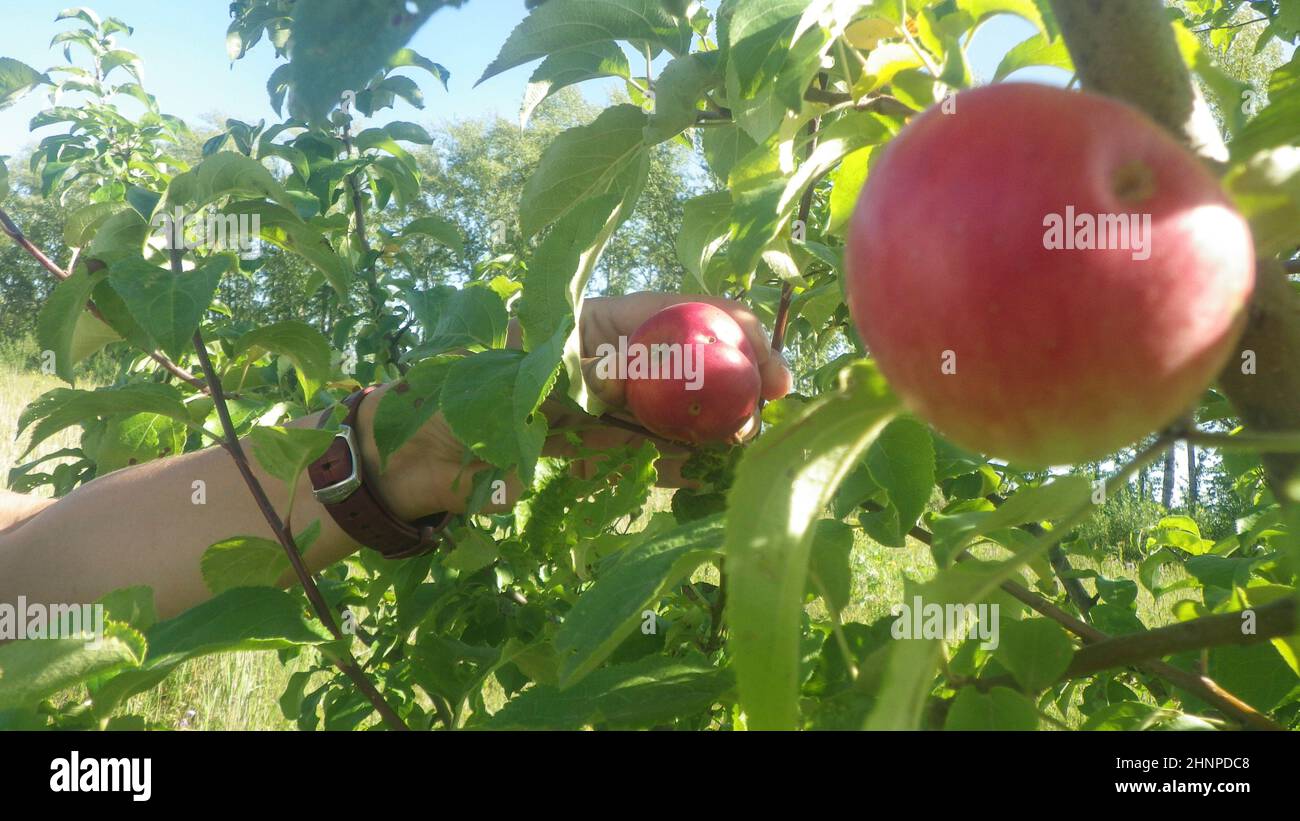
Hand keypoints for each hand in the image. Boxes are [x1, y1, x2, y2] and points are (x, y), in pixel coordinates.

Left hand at [357, 293, 792, 518]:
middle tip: (757, 423)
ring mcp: (612, 409)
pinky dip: (673, 471)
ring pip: (680, 416)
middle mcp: (616, 361)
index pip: (687, 313)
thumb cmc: (462, 400)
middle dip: (734, 390)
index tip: (773, 372)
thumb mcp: (529, 376)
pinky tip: (689, 481)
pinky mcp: (601, 455)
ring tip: (734, 454)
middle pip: (695, 365)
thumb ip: (584, 376)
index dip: (736, 335)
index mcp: (602, 321)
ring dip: (710, 435)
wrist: (415, 461)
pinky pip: (651, 461)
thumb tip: (631, 386)